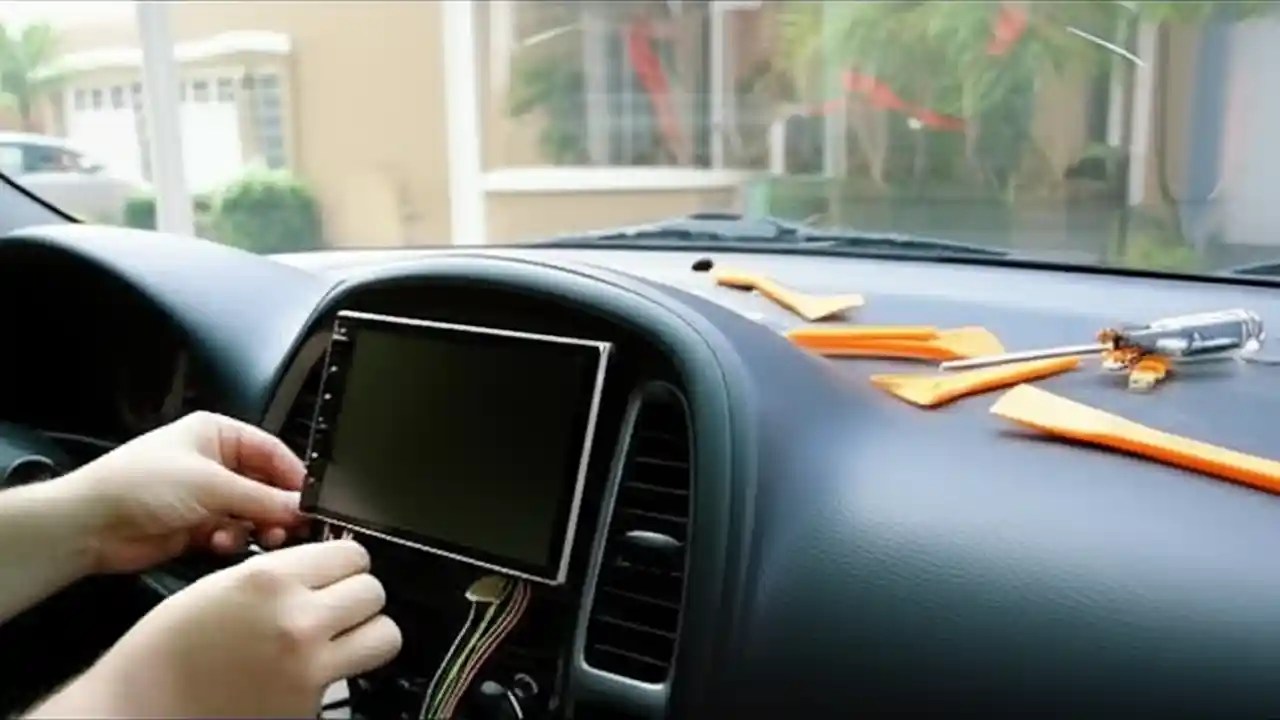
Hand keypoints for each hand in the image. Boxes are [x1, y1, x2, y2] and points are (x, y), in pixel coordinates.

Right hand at [28, 540, 402, 718]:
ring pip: (384, 635)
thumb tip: (323, 564)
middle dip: (356, 597)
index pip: (352, 552)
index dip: (343, 562)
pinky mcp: (310, 707)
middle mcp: (297, 621)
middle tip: (334, 606)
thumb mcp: (219, 585)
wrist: (139, 708)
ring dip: (365, 633)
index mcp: (270, 580)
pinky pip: (353, 678)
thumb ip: (279, 571)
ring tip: (338, 637)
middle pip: (373, 591)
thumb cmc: (164, 651)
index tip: (334, 571)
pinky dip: (339, 673)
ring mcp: (309, 668)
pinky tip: (306, 672)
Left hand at [60, 411, 305, 573]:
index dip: (295, 477)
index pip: (272, 452)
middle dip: (277, 508)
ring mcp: (205, 496)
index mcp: (218, 435)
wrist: (90, 525)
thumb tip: (304, 507)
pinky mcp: (196, 527)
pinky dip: (233, 541)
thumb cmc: (140, 486)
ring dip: (257, 527)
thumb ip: (264, 498)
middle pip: (265, 486)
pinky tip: (222, 544)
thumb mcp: (212, 485)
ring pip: (251, 513)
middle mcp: (214, 463)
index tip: (314, 502)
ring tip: (263, 538)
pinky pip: (231, 534)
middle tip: (293, 527)